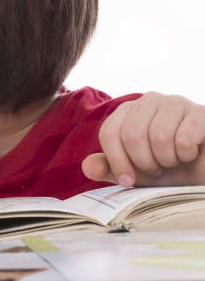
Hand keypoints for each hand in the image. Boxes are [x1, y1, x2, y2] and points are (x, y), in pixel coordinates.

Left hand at [82, 92, 204, 186]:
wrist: (201, 173)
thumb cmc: (167, 169)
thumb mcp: (134, 172)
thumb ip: (108, 168)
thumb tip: (87, 166)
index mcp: (128, 111)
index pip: (109, 133)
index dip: (117, 162)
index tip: (128, 180)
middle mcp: (149, 100)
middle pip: (132, 135)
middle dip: (145, 162)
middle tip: (158, 167)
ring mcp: (176, 102)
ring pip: (160, 136)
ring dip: (168, 159)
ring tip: (175, 159)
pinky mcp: (201, 112)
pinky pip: (186, 138)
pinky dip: (187, 154)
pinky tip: (192, 153)